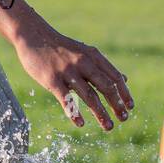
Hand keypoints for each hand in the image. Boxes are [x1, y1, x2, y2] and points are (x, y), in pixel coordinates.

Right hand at [14, 24, 133, 129]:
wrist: (33, 35)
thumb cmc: (60, 47)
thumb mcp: (85, 52)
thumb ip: (103, 66)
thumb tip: (124, 79)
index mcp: (93, 56)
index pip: (114, 76)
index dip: (124, 93)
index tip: (130, 107)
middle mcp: (83, 63)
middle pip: (105, 87)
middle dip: (117, 104)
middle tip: (124, 119)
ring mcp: (67, 71)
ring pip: (89, 96)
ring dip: (101, 113)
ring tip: (109, 127)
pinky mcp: (52, 80)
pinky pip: (66, 99)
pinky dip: (74, 113)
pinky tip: (80, 124)